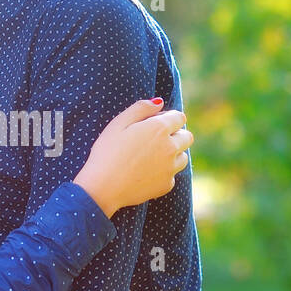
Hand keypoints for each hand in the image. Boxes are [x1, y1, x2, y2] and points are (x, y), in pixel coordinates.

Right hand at [73, 99, 193, 216]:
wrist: (102, 188)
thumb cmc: (106, 153)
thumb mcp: (118, 123)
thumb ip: (141, 108)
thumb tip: (159, 102)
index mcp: (159, 128)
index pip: (179, 117)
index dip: (167, 118)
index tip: (154, 124)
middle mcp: (171, 147)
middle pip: (187, 137)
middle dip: (175, 135)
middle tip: (154, 141)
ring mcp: (171, 168)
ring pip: (182, 157)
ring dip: (173, 154)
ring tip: (150, 158)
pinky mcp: (167, 185)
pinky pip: (172, 175)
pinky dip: (163, 173)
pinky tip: (145, 173)